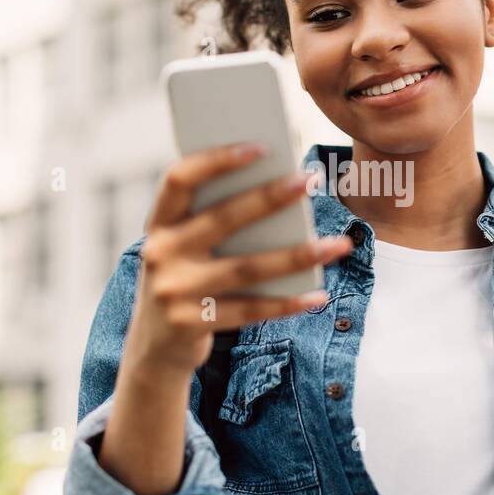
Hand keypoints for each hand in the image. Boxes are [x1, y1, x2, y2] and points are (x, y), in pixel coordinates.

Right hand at [123, 142, 352, 384]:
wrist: (155, 348)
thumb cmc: (186, 280)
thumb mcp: (187, 248)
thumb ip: (216, 223)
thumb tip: (282, 194)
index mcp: (158, 224)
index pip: (179, 179)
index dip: (216, 160)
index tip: (260, 146)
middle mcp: (160, 254)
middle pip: (222, 219)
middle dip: (270, 197)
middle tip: (310, 180)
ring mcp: (173, 292)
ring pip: (246, 268)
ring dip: (298, 255)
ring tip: (339, 244)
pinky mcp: (192, 325)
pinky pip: (251, 310)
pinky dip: (287, 303)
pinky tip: (317, 295)